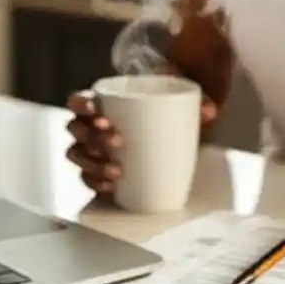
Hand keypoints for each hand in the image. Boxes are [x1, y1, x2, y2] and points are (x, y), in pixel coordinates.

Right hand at [65, 88, 218, 195]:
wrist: (170, 125)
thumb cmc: (165, 105)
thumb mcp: (179, 96)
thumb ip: (196, 99)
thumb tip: (209, 111)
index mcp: (103, 101)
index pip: (79, 100)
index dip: (81, 104)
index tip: (98, 111)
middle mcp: (92, 124)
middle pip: (75, 129)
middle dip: (93, 136)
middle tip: (118, 140)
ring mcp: (93, 148)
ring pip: (76, 155)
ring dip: (93, 163)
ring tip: (118, 170)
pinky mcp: (100, 169)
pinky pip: (87, 178)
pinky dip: (96, 182)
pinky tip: (112, 186)